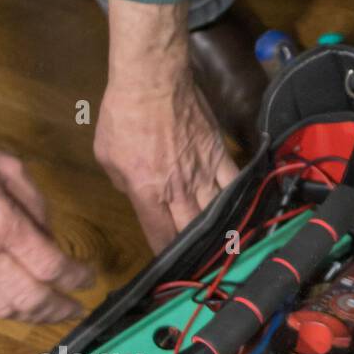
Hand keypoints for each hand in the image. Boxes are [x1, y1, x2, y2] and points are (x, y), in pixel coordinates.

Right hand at [0, 110, 92, 322]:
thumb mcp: (5, 165)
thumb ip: (36, 203)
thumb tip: (51, 239)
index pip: (50, 265)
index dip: (76, 278)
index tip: (88, 279)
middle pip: (31, 298)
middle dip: (60, 308)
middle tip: (77, 308)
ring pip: (4, 309)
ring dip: (34, 315)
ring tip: (52, 312)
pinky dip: (3, 309)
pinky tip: (17, 305)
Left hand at [95, 0, 236, 251]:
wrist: (152, 79)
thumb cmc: (123, 113)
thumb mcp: (106, 155)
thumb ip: (124, 184)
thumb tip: (138, 195)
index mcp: (148, 193)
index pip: (160, 237)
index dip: (167, 260)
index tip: (171, 273)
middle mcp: (179, 190)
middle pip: (192, 234)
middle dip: (197, 257)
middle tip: (204, 274)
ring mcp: (203, 175)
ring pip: (217, 216)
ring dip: (222, 238)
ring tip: (229, 256)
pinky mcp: (219, 157)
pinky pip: (234, 188)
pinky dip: (240, 206)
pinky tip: (246, 220)